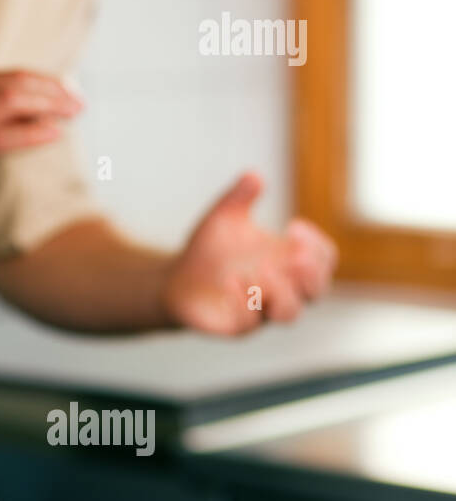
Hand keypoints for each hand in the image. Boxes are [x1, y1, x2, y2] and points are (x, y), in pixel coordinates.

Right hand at [0, 70, 81, 216]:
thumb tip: (31, 110)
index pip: (9, 74)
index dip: (44, 81)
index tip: (67, 90)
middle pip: (17, 81)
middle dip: (54, 89)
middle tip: (79, 101)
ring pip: (15, 99)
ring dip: (51, 104)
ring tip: (74, 113)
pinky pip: (7, 133)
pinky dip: (36, 130)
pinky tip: (55, 133)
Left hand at [162, 172, 337, 334]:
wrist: (177, 280)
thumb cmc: (210, 250)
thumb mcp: (223, 218)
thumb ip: (239, 198)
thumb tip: (253, 175)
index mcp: (287, 263)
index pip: (324, 260)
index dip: (318, 245)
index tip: (293, 226)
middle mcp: (282, 290)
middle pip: (317, 290)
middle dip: (312, 273)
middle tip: (294, 254)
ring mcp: (262, 310)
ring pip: (289, 312)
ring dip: (281, 291)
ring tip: (261, 270)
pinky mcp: (237, 325)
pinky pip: (250, 321)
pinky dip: (244, 301)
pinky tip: (230, 281)